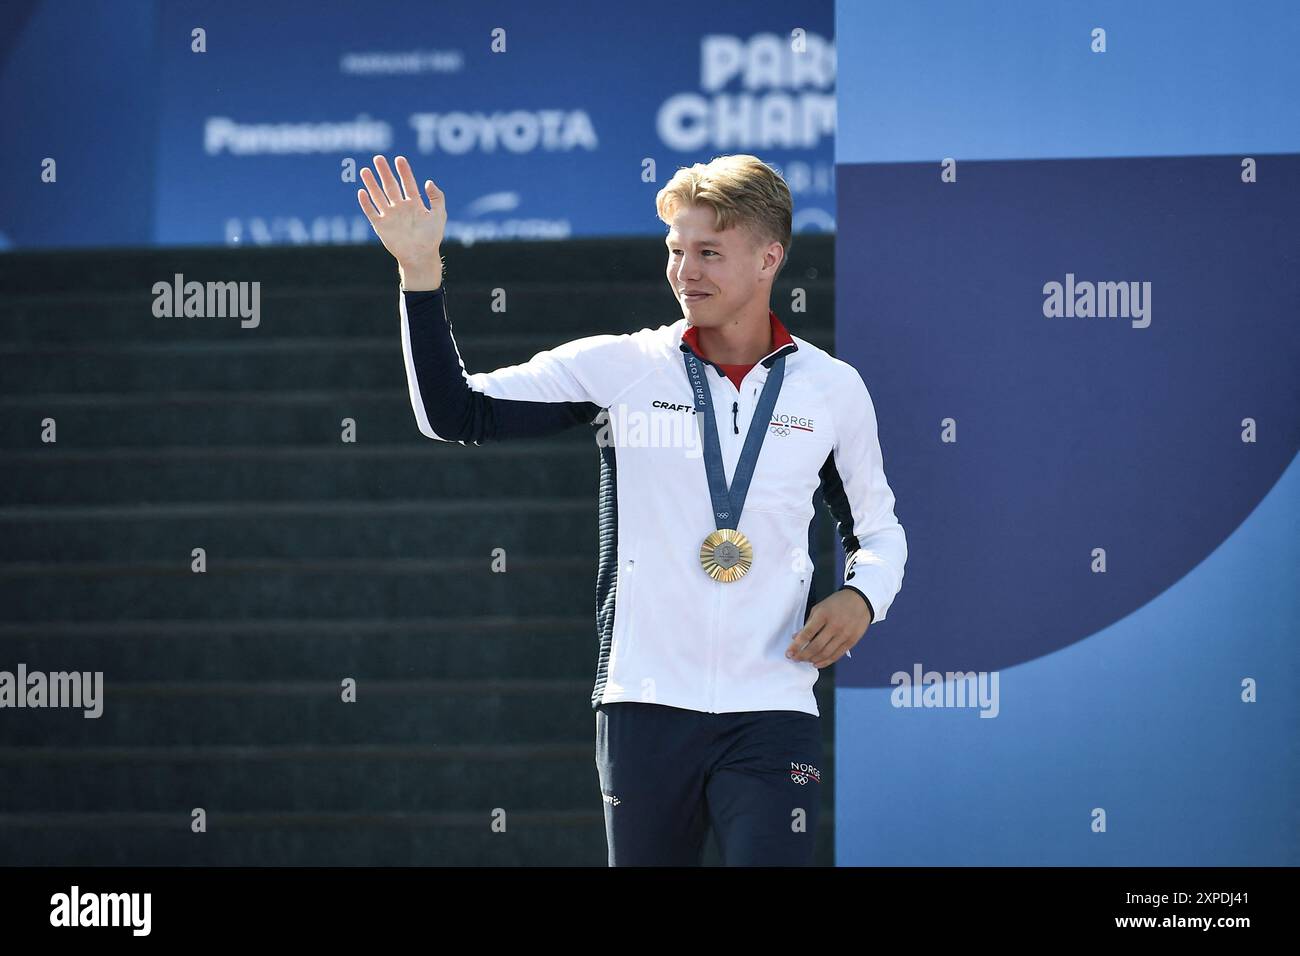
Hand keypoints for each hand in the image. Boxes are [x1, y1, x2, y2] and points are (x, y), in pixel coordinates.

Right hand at [357, 155, 445, 286]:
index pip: (408, 183)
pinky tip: (362, 192)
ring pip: (378, 196)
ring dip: (371, 184)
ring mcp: (390, 216)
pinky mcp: (381, 226)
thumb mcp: (438, 215)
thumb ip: (437, 197)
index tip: (399, 159)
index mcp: (414, 203)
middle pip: (390, 186)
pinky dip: (366, 203)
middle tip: (378, 158)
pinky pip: (371, 212)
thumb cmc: (431, 237)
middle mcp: (400, 207)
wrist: (421, 256)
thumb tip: (428, 182)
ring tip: (365, 170)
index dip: (404, 171)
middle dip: (384, 172)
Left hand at [785, 590, 872, 667]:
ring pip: (826, 653)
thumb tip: (796, 637)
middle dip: (803, 655)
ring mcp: (844, 634)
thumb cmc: (837, 603)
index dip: (796, 645)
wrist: (861, 600)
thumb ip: (808, 623)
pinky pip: (837, 655)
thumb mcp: (819, 608)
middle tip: (795, 658)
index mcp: (823, 615)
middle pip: (816, 646)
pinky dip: (825, 661)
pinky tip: (817, 663)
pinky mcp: (852, 641)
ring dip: (813, 659)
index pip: (807, 634)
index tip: (789, 653)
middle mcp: (834, 626)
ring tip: (805, 661)